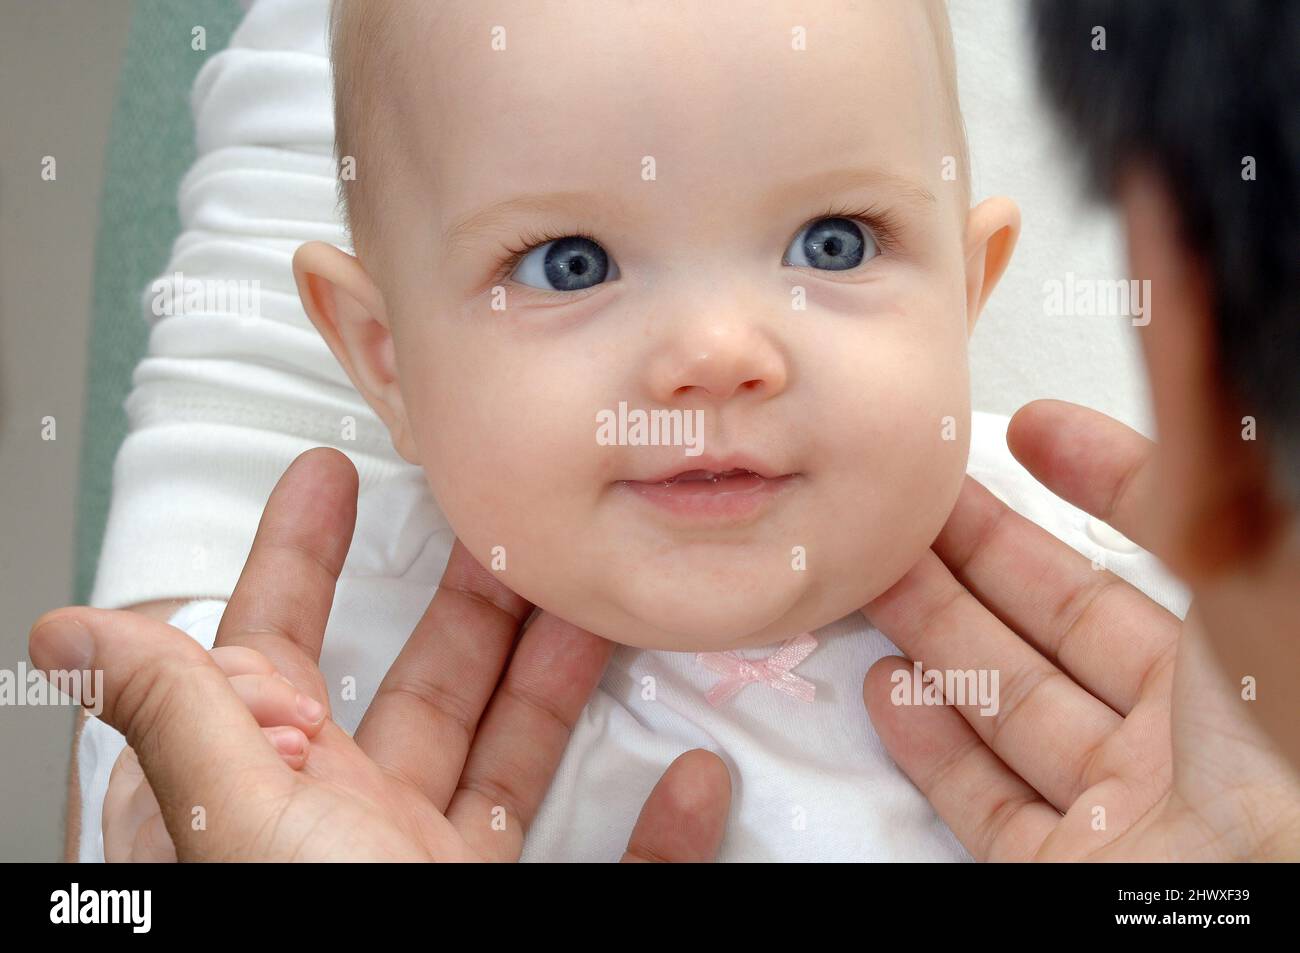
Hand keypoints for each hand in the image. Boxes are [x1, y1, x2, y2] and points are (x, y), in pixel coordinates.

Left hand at [34, 448, 731, 861]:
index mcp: (273, 795)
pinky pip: (599, 870)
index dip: (296, 556)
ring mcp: (434, 881)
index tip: (330, 474)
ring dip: (563, 684)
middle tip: (512, 529)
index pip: (273, 647)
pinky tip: (690, 785)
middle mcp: (350, 830)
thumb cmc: (309, 944)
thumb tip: (76, 627)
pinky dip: (655, 832)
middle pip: (422, 682)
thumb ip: (180, 718)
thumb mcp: (242, 825)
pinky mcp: (519, 926)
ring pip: (513, 755)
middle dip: (467, 597)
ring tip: (608, 614)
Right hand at [861, 400, 1299, 859]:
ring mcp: (1127, 799)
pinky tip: (890, 691)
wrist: (1294, 896)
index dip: (1090, 475)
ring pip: (1011, 704)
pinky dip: (935, 750)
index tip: (1026, 432)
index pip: (1156, 539)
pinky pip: (994, 805)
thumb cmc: (1287, 730)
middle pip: (1057, 620)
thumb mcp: (1245, 551)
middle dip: (975, 551)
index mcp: (1239, 646)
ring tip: (874, 578)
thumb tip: (1179, 275)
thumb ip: (1185, 443)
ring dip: (936, 637)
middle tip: (906, 501)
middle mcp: (1186, 724)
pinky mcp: (1074, 871)